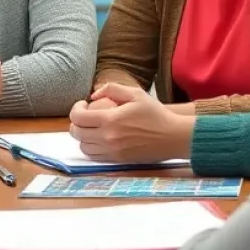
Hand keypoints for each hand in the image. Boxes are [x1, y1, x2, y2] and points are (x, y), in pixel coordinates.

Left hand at [69, 83, 194, 162]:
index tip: (84, 104)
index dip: (76, 109)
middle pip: (77, 133)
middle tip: (85, 115)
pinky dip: (92, 148)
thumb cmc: (156, 113)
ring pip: (84, 147)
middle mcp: (108, 138)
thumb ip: (111, 88)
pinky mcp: (119, 161)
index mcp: (110, 120)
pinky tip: (100, 139)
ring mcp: (113, 152)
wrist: (174, 137)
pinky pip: (96, 157)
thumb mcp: (135, 93)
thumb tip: (93, 95)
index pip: (78, 118)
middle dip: (76, 122)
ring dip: (83, 136)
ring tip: (92, 128)